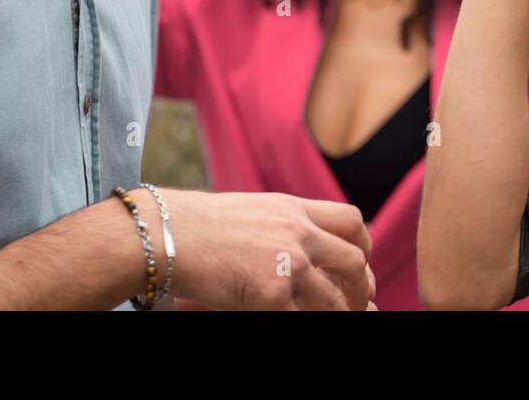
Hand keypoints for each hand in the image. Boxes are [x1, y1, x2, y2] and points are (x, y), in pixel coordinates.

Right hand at [168, 191, 374, 310]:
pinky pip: (303, 316)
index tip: (360, 261)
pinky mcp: (272, 294)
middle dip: (361, 285)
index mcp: (293, 208)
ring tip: (337, 317)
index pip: (351, 221)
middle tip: (359, 300)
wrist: (165, 234)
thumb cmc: (197, 226)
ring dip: (340, 312)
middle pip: (353, 259)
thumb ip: (281, 225)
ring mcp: (289, 262)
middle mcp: (298, 231)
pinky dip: (305, 320)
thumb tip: (304, 248)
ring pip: (334, 296)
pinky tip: (294, 319)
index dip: (363, 244)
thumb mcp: (251, 211)